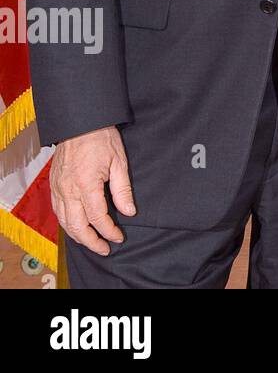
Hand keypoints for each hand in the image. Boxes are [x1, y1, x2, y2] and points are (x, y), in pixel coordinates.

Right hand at [50, 126, 134, 254]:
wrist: (80, 123)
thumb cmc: (101, 139)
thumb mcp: (119, 162)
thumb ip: (123, 190)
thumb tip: (129, 212)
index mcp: (85, 184)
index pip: (97, 217)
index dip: (109, 231)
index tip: (119, 237)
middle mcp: (68, 190)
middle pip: (77, 226)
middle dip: (92, 241)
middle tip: (105, 249)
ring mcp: (58, 188)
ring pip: (64, 222)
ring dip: (78, 236)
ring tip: (93, 242)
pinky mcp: (53, 186)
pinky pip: (58, 211)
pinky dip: (67, 223)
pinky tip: (77, 227)